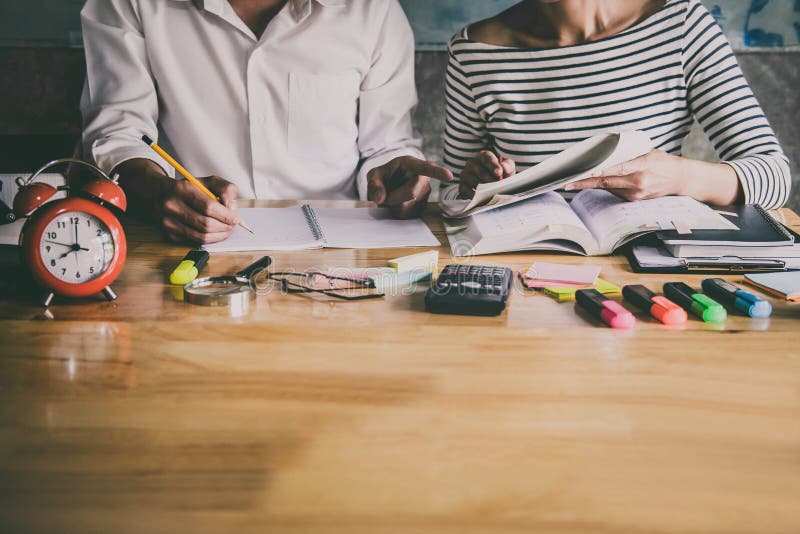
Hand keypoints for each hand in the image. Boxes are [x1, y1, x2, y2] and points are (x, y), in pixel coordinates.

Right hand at [159, 175, 240, 243]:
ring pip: (201, 236)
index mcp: (182, 189)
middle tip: (232, 225)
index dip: (226, 215)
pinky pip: (195, 241)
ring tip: (226, 229)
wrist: (159, 193)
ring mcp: (168, 222)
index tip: (235, 218)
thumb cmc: (188, 188)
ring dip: (219, 235)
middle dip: (224, 227)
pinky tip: (213, 232)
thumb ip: (226, 189)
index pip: (209, 207)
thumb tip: (231, 207)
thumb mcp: (208, 181)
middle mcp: (172, 205)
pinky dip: (209, 239)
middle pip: (206, 224)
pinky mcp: (169, 234)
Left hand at [367, 156, 452, 218]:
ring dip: (393, 206)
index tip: (449, 176)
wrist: (387, 187)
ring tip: (391, 197)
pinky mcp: (422, 206)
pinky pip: (407, 215)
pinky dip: (397, 212)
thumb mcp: (373, 176)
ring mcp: (424, 194)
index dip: (438, 172)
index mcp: (411, 164)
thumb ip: (374, 186)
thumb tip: (380, 199)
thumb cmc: (383, 177)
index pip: (426, 167)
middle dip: (393, 197)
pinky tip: (396, 204)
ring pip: (407, 206)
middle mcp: (422, 178)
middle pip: (411, 193)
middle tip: (383, 195)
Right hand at [458, 151, 515, 198]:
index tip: (499, 173)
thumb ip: (508, 166)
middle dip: (491, 180)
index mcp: (483, 156)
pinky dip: (476, 196)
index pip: (487, 158)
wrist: (490, 186)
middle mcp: (472, 163)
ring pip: (475, 182)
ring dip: (484, 189)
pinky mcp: (462, 186)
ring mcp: (465, 174)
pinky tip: (484, 199)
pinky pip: (468, 192)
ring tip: (493, 194)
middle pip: (480, 171)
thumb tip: (504, 167)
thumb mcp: (506, 169)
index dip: (493, 165)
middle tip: (498, 187)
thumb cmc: (499, 175)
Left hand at [564, 150, 687, 200]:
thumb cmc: (663, 162)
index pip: (620, 168)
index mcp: (643, 165)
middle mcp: (639, 182)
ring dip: (592, 184)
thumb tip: (608, 151)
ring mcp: (636, 193)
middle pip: (608, 182)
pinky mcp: (634, 199)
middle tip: (568, 184)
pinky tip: (596, 182)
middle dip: (586, 183)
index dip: (604, 170)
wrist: (680, 179)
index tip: (589, 171)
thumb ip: (630, 153)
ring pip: (608, 188)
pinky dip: (606, 186)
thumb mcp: (649, 152)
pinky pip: (615, 192)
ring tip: (574, 182)